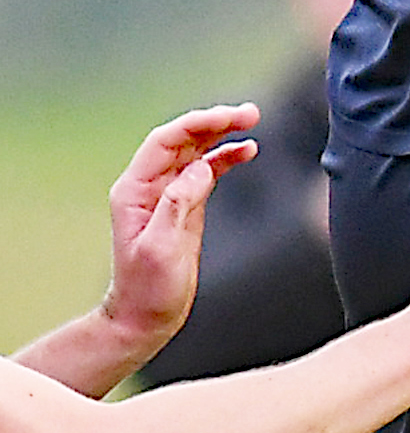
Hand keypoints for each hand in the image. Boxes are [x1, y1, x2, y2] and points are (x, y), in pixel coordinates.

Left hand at [101, 104, 259, 351]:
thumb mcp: (159, 249)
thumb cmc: (147, 290)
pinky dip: (227, 156)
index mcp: (135, 189)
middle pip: (184, 139)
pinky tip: (247, 150)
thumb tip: (201, 167)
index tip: (229, 117)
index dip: (197, 123)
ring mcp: (168, 193)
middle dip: (216, 122)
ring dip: (223, 133)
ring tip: (252, 122)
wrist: (145, 319)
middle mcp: (150, 185)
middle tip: (250, 114)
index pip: (166, 141)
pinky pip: (207, 169)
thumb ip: (177, 204)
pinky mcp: (186, 204)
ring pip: (197, 149)